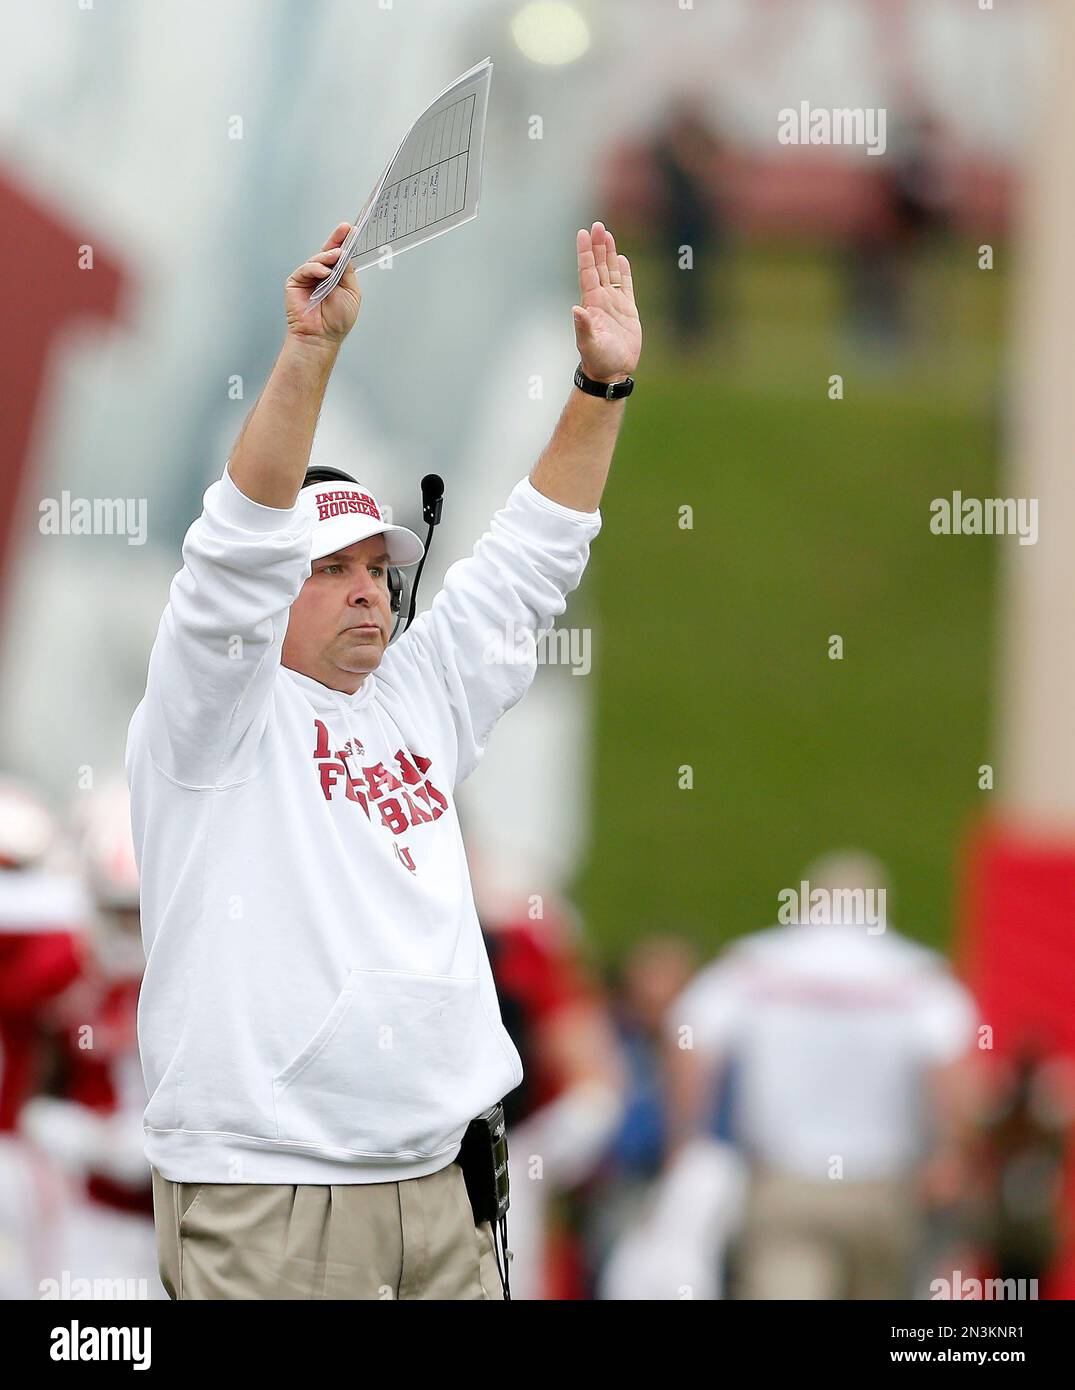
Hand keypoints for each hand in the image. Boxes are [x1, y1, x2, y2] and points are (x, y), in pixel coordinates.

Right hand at [285, 223, 361, 346]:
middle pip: (328, 252)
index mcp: (337, 276)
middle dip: (336, 239)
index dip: (345, 242)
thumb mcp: (351, 293)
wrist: (321, 336)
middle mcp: (322, 274)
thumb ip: (348, 273)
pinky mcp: (296, 282)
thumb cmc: (337, 320)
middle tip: (344, 230)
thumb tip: (345, 254)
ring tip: (336, 256)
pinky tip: (323, 272)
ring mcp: (309, 277)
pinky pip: (305, 270)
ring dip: (327, 256)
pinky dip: (315, 268)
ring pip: (317, 259)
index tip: (353, 230)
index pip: (340, 256)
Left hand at [573, 222, 641, 382]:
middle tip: (597, 225)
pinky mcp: (627, 310)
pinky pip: (626, 285)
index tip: (583, 233)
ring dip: (608, 253)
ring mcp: (614, 303)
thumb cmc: (598, 359)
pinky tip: (621, 258)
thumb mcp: (589, 343)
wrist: (613, 372)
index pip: (587, 271)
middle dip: (597, 246)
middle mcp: (601, 299)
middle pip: (598, 266)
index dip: (585, 252)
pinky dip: (624, 271)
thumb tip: (576, 309)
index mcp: (591, 303)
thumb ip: (583, 326)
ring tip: (607, 234)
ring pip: (611, 272)